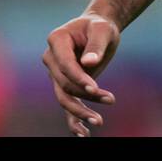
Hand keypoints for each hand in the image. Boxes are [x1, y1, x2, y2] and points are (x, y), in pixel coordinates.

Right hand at [43, 11, 120, 135]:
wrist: (98, 30)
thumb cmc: (100, 27)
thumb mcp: (103, 29)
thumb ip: (96, 44)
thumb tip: (89, 64)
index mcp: (56, 39)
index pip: (65, 64)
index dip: (78, 78)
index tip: (95, 88)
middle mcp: (51, 58)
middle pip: (64, 83)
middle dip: (85, 95)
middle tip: (110, 99)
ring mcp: (55, 73)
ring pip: (64, 97)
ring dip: (80, 111)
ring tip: (98, 121)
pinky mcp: (64, 85)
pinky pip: (66, 105)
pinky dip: (73, 120)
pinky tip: (84, 134)